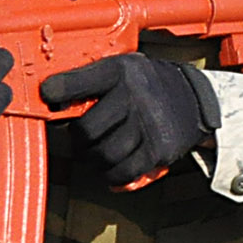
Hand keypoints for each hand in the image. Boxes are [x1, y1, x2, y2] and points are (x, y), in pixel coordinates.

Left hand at [38, 54, 219, 187]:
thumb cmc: (147, 85)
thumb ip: (88, 80)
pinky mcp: (159, 150)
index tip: (48, 96)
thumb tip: (48, 97)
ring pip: (104, 154)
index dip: (57, 90)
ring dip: (93, 159)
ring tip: (97, 152)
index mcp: (121, 72)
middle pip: (87, 130)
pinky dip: (111, 174)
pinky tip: (112, 165)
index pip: (78, 82)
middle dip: (78, 139)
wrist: (194, 99)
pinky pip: (123, 171)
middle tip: (82, 137)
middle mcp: (135, 96)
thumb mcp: (121, 68)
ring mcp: (149, 125)